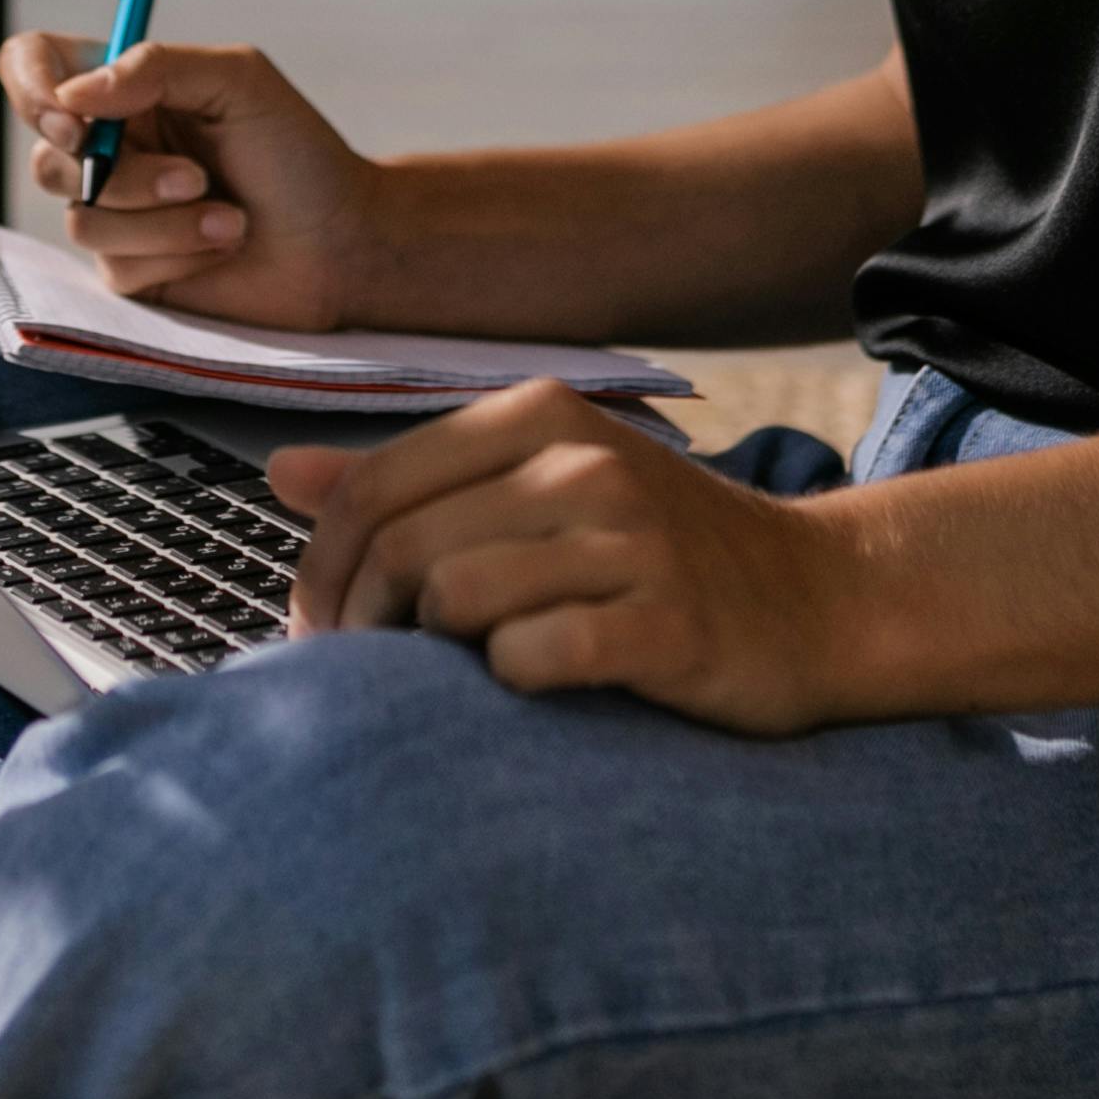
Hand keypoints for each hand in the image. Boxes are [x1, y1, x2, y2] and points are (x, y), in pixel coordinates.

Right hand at [0, 31, 380, 326]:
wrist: (342, 245)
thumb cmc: (298, 154)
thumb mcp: (238, 82)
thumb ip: (155, 67)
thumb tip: (74, 94)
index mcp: (126, 89)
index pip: (35, 66)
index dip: (30, 86)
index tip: (69, 115)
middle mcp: (110, 147)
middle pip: (48, 155)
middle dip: (125, 174)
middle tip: (193, 176)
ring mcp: (115, 213)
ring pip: (83, 217)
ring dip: (164, 219)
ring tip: (230, 217)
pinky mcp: (130, 271)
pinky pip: (116, 264)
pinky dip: (176, 253)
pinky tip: (222, 243)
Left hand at [268, 381, 869, 735]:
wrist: (818, 600)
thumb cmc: (656, 552)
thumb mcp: (538, 488)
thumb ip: (409, 479)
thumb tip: (280, 472)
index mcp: (537, 416)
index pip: (373, 487)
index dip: (321, 568)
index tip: (317, 630)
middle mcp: (581, 461)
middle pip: (401, 546)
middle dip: (364, 624)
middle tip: (372, 675)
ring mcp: (629, 537)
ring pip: (456, 597)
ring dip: (439, 653)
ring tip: (467, 669)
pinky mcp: (666, 619)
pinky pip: (535, 653)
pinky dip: (514, 678)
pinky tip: (536, 681)